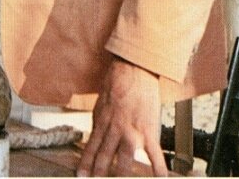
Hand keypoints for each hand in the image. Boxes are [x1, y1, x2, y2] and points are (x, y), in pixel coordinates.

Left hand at [77, 58, 167, 176]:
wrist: (133, 70)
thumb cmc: (117, 85)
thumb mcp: (101, 105)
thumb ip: (100, 124)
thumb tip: (96, 139)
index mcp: (101, 123)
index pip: (90, 148)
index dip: (85, 164)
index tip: (80, 176)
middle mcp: (114, 130)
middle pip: (104, 157)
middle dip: (98, 173)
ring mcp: (132, 132)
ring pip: (124, 159)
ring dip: (120, 174)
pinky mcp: (149, 131)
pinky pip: (155, 154)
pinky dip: (158, 169)